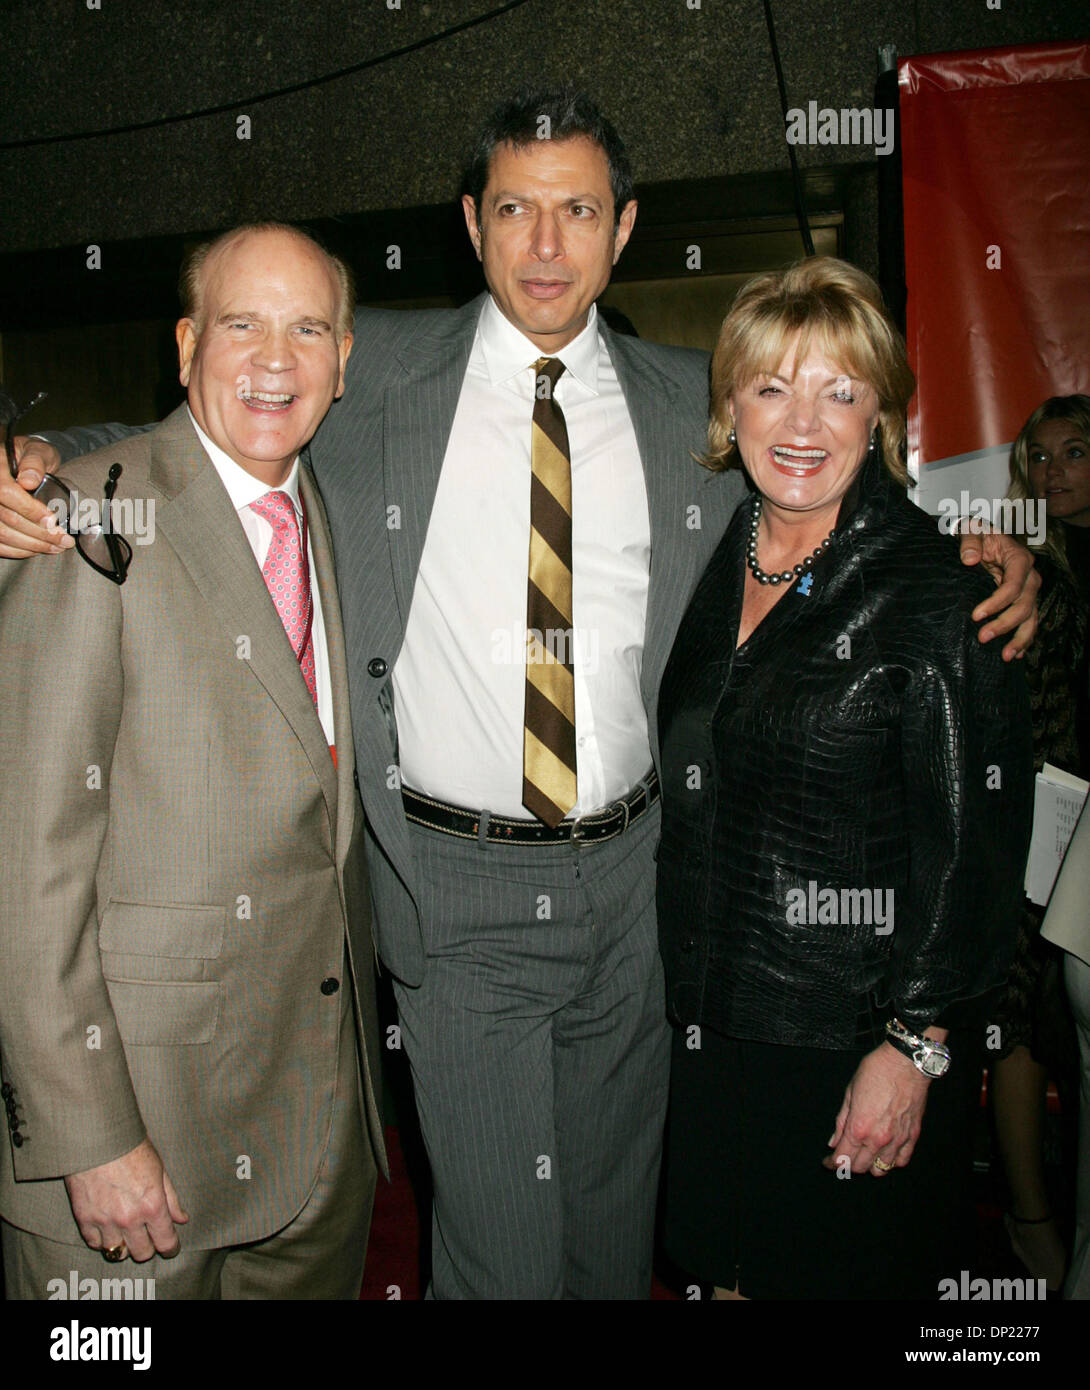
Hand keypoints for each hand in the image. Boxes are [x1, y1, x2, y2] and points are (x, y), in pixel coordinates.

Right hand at [0, 435, 72, 557]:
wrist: (19, 463)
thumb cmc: (30, 456)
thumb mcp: (37, 450)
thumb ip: (35, 461)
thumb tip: (29, 480)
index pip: (7, 493)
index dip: (30, 510)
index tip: (53, 521)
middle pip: (7, 519)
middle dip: (40, 534)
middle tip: (65, 541)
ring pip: (2, 535)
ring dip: (32, 546)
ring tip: (56, 548)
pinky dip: (17, 551)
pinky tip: (36, 550)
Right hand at [64, 1137, 188, 1260]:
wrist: (97, 1137)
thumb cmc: (131, 1147)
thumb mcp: (160, 1169)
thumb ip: (171, 1199)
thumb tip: (181, 1219)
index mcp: (152, 1205)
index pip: (165, 1242)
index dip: (171, 1248)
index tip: (171, 1247)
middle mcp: (129, 1218)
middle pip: (142, 1253)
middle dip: (149, 1247)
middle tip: (149, 1238)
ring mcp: (105, 1220)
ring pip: (118, 1252)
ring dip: (124, 1245)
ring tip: (127, 1234)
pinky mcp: (84, 1218)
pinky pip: (95, 1243)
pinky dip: (102, 1239)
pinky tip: (108, 1228)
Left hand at [822, 1041, 931, 1175]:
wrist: (905, 1063)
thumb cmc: (875, 1072)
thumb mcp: (850, 1093)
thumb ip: (841, 1121)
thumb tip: (834, 1141)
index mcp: (859, 1128)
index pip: (842, 1158)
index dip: (832, 1163)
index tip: (828, 1162)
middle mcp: (878, 1139)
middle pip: (860, 1167)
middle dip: (848, 1165)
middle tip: (844, 1156)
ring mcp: (897, 1140)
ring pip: (881, 1169)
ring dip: (869, 1166)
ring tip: (864, 1155)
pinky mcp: (912, 1136)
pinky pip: (902, 1161)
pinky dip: (891, 1162)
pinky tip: (885, 1154)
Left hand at [956, 525, 1038, 660]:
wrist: (979, 537)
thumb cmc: (976, 533)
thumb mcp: (970, 530)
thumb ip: (969, 542)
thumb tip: (969, 559)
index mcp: (1019, 558)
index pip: (1014, 585)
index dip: (997, 602)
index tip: (976, 615)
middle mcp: (1028, 576)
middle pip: (1024, 604)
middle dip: (1005, 623)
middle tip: (983, 637)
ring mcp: (1027, 590)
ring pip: (1031, 617)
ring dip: (1020, 638)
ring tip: (1006, 656)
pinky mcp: (1021, 600)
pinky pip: (1028, 621)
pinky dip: (1024, 638)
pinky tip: (1016, 654)